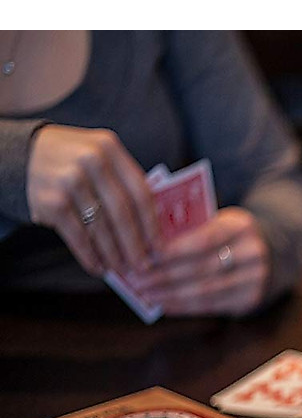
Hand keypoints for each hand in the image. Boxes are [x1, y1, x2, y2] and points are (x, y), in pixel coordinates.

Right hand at [27, 125, 157, 275]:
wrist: (25, 154)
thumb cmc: (75, 162)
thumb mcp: (101, 158)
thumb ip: (124, 183)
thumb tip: (152, 231)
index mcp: (109, 147)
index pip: (140, 192)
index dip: (152, 224)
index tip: (160, 247)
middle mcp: (90, 160)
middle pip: (123, 213)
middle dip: (135, 245)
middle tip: (143, 266)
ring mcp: (69, 180)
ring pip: (100, 227)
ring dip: (113, 254)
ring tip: (121, 269)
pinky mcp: (52, 201)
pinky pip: (78, 235)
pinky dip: (90, 255)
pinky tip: (98, 266)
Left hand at [125, 207, 269, 315]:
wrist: (272, 252)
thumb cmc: (229, 235)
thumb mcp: (217, 221)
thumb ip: (189, 229)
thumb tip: (146, 246)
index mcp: (241, 226)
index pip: (204, 239)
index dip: (173, 250)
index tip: (143, 255)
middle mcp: (252, 253)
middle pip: (201, 267)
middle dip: (163, 274)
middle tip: (135, 278)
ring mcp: (255, 279)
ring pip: (204, 290)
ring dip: (170, 294)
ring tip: (144, 293)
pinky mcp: (250, 299)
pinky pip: (211, 305)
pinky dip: (184, 306)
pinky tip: (163, 304)